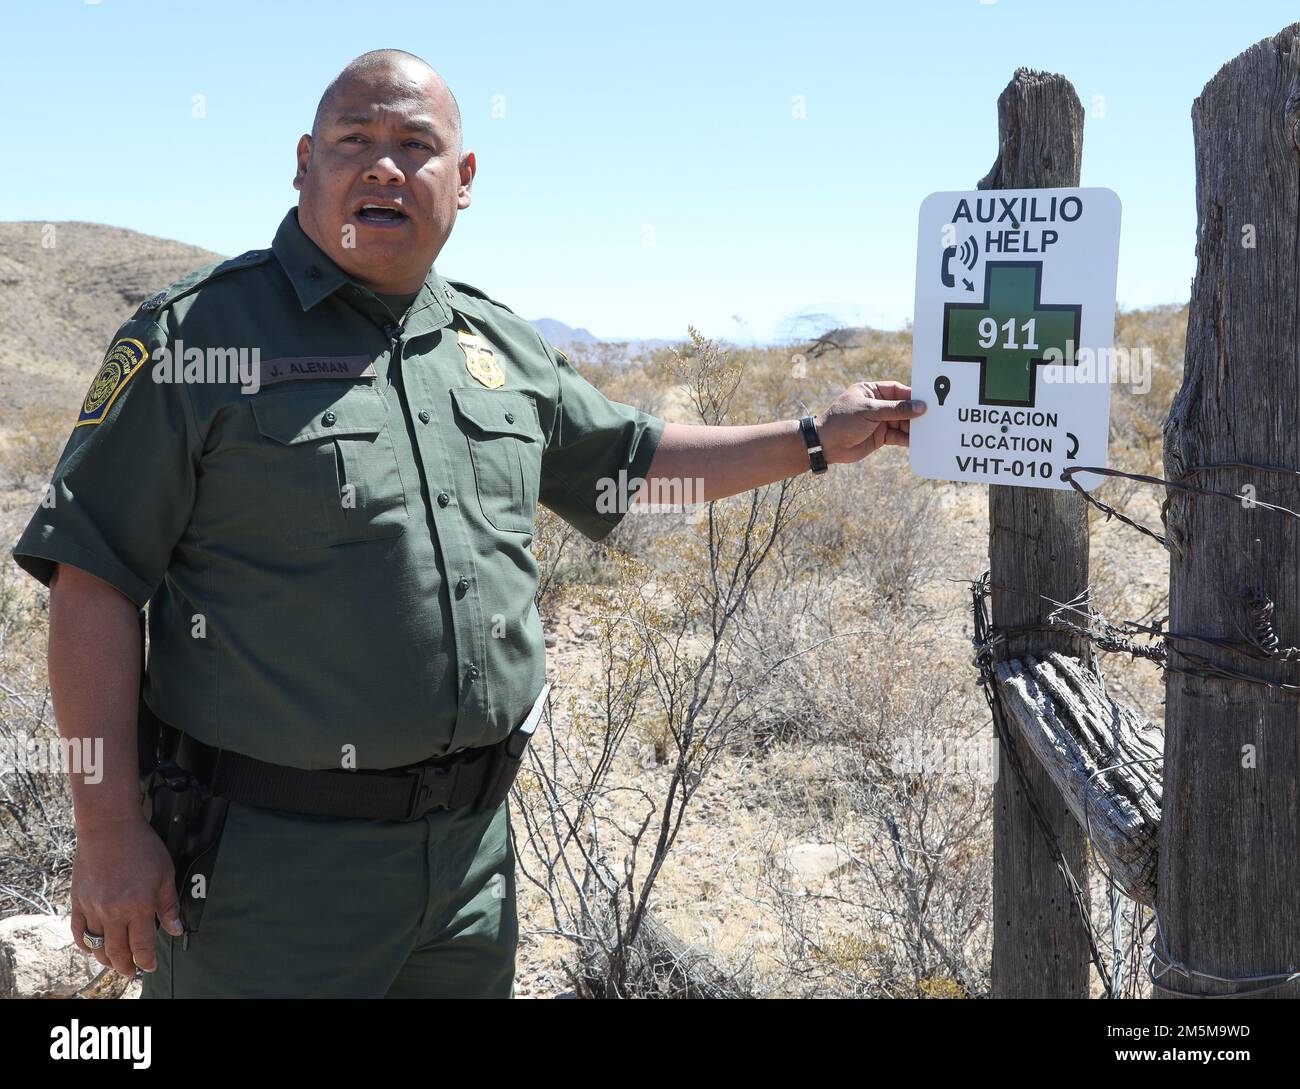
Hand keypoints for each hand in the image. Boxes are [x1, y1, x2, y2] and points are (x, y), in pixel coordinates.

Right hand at [70, 816, 184, 975]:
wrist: (109, 827)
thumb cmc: (142, 847)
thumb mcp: (166, 873)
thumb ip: (169, 905)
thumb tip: (175, 930)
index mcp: (138, 905)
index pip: (142, 945)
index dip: (147, 960)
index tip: (151, 967)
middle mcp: (113, 911)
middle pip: (117, 951)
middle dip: (126, 967)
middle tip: (132, 973)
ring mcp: (92, 908)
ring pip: (96, 945)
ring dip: (106, 959)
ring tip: (115, 965)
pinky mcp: (77, 901)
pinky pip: (78, 932)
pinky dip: (85, 945)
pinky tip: (93, 949)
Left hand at [816, 380, 925, 462]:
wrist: (826, 445)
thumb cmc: (843, 421)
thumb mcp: (870, 411)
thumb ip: (896, 409)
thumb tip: (920, 407)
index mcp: (872, 391)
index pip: (897, 390)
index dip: (913, 395)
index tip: (929, 401)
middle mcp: (877, 405)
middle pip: (902, 407)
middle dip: (916, 413)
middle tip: (934, 417)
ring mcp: (879, 421)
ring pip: (902, 423)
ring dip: (914, 428)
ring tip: (929, 431)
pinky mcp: (880, 437)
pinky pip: (898, 436)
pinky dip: (907, 439)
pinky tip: (919, 442)